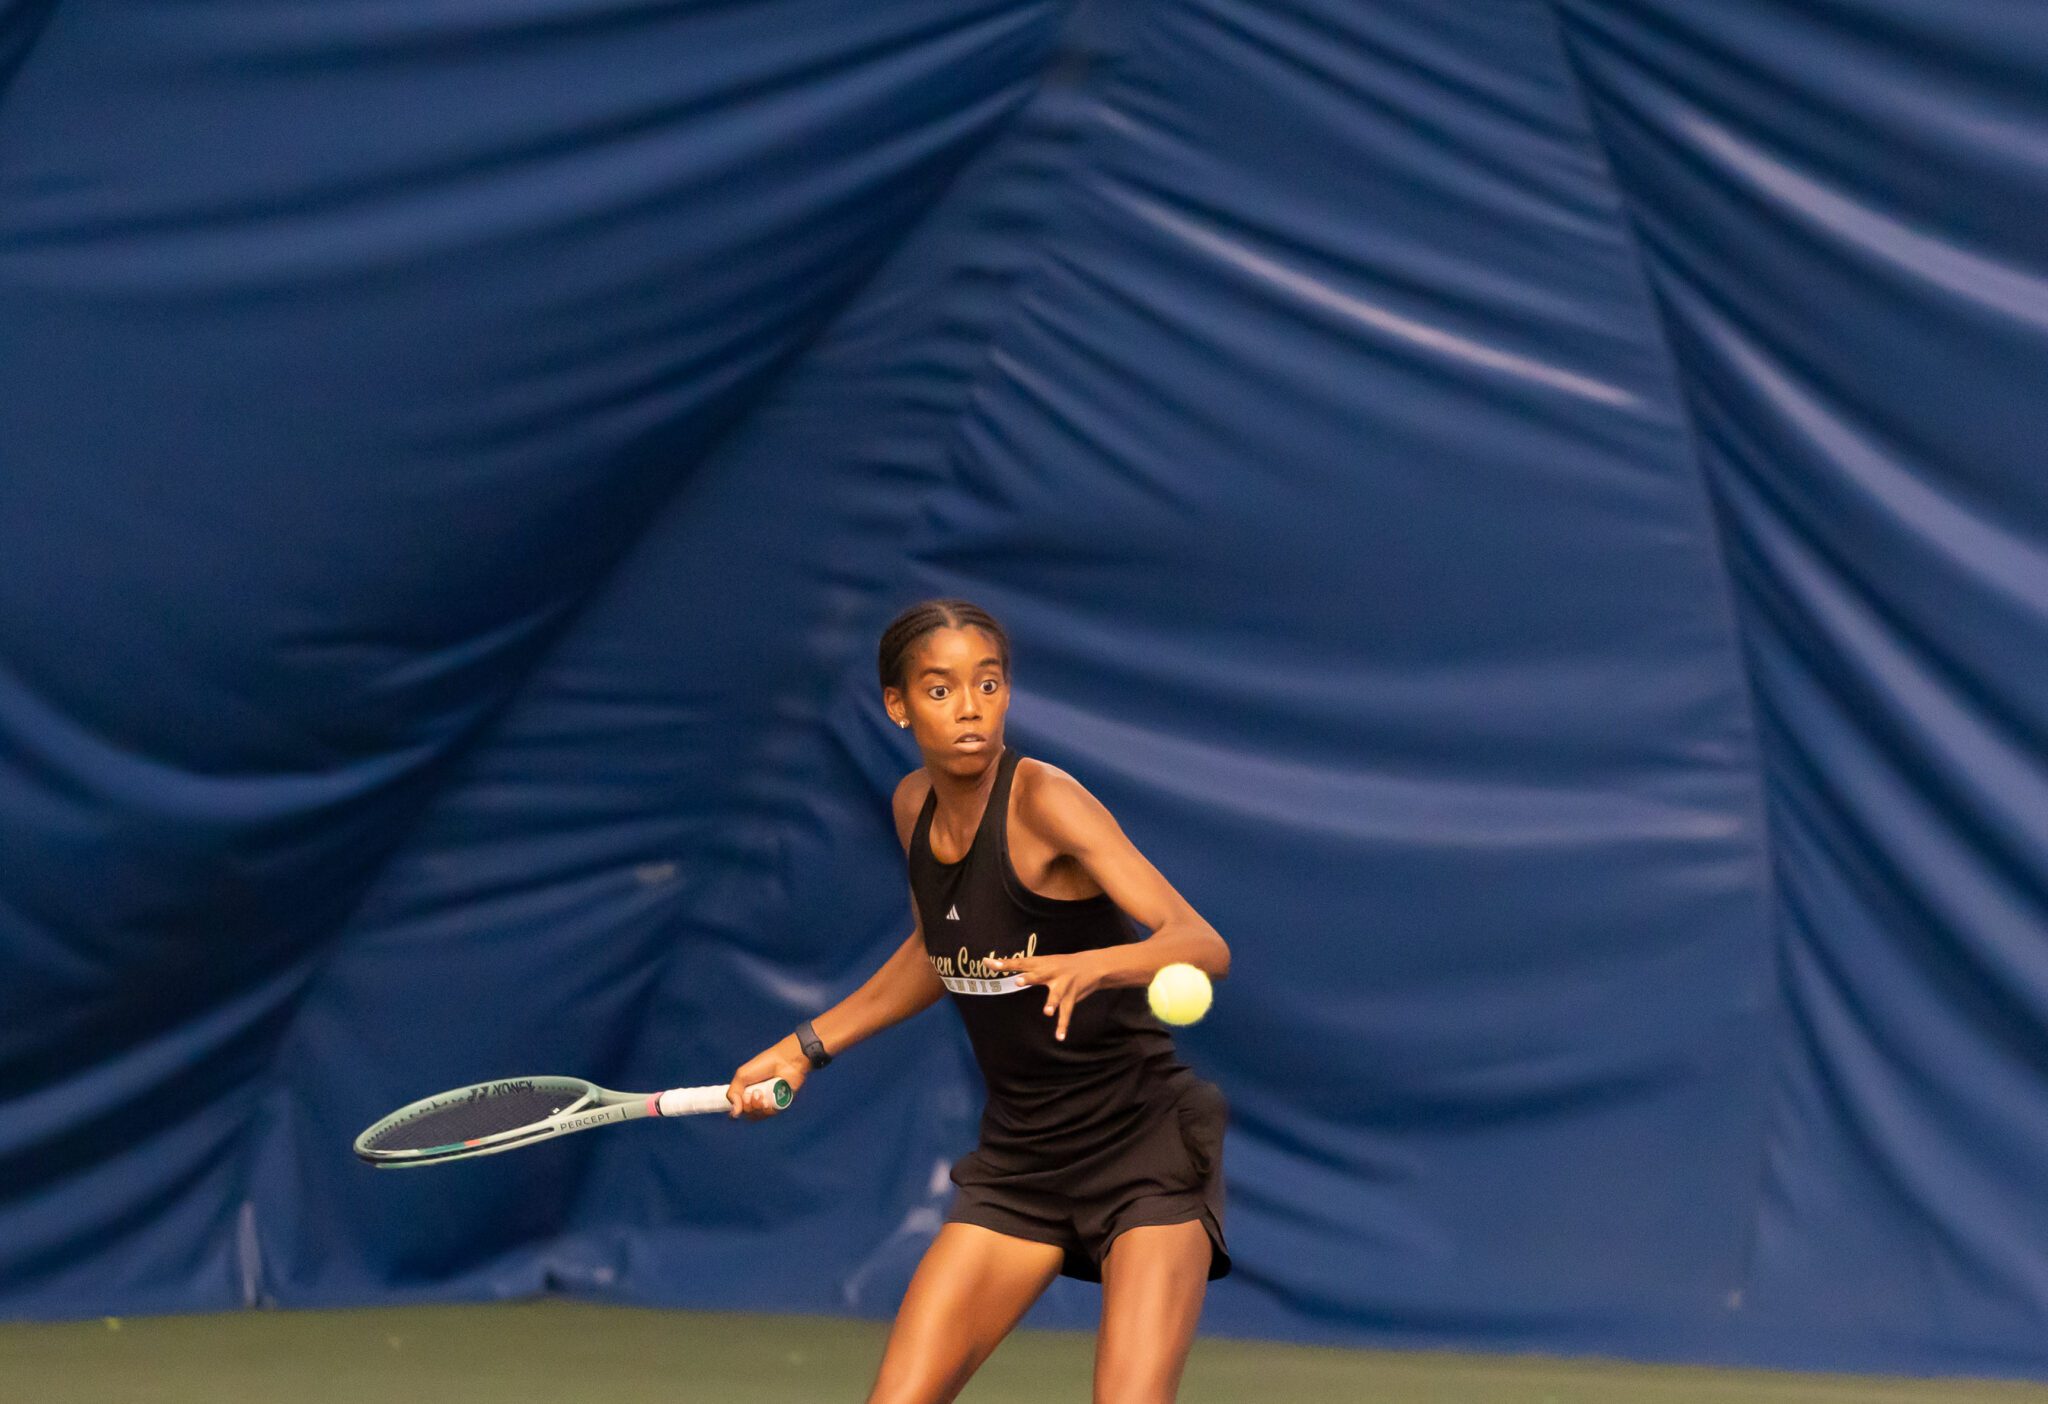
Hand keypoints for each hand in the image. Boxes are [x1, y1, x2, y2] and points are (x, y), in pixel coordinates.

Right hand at [724, 1037, 808, 1119]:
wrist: (784, 1061)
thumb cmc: (763, 1065)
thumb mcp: (742, 1076)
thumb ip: (733, 1094)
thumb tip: (734, 1114)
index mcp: (747, 1091)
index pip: (738, 1108)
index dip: (735, 1110)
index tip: (736, 1106)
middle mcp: (757, 1098)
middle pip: (746, 1114)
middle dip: (746, 1106)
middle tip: (750, 1094)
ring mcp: (768, 1102)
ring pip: (757, 1115)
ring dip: (755, 1107)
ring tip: (759, 1094)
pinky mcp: (780, 1104)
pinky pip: (769, 1114)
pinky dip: (766, 1109)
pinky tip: (767, 1100)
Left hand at [986, 950, 1110, 1041]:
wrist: (1093, 965)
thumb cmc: (1062, 965)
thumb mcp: (1045, 962)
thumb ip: (1028, 969)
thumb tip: (1001, 967)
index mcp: (1041, 964)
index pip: (1019, 962)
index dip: (1004, 963)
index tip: (988, 963)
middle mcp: (1051, 973)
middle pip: (1037, 976)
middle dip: (1029, 979)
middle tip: (1018, 982)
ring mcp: (1063, 985)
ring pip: (1056, 994)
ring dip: (1052, 1002)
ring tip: (1047, 1012)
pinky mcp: (1072, 996)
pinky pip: (1067, 1012)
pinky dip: (1063, 1025)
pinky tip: (1059, 1036)